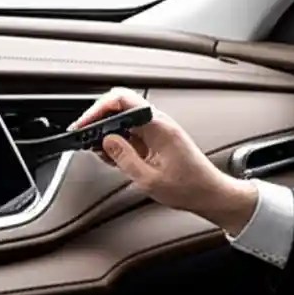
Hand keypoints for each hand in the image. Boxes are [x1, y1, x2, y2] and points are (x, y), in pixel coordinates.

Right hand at [70, 87, 257, 232]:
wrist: (210, 194)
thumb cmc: (189, 188)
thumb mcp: (149, 179)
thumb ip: (124, 158)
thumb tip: (105, 141)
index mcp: (158, 126)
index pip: (121, 100)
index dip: (97, 110)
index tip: (83, 126)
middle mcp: (158, 123)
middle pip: (120, 105)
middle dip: (98, 119)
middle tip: (84, 136)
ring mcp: (158, 130)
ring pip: (124, 119)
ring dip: (107, 131)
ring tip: (97, 150)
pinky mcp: (157, 139)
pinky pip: (132, 132)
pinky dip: (118, 140)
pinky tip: (111, 155)